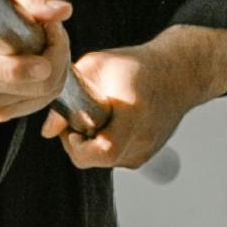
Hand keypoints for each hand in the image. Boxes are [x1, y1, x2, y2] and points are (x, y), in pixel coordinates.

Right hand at [0, 0, 75, 149]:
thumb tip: (63, 11)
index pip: (17, 70)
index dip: (50, 48)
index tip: (50, 24)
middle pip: (44, 84)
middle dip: (59, 54)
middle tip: (51, 28)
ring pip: (48, 92)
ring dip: (56, 64)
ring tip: (41, 38)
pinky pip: (43, 100)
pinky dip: (49, 77)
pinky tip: (36, 56)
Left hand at [41, 23, 226, 169]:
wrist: (179, 72)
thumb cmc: (136, 65)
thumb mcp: (97, 66)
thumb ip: (68, 97)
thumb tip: (46, 131)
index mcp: (133, 113)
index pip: (102, 151)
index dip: (78, 146)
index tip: (71, 128)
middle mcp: (143, 138)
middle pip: (97, 160)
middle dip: (78, 144)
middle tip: (76, 121)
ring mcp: (146, 151)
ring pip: (103, 162)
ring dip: (91, 144)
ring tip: (96, 118)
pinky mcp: (145, 156)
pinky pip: (115, 159)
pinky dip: (104, 145)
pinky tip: (109, 124)